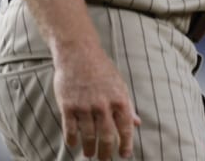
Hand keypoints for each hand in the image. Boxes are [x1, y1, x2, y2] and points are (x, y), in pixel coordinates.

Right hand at [54, 44, 139, 158]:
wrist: (79, 53)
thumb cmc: (102, 70)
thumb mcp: (120, 85)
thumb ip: (127, 105)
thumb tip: (137, 123)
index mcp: (119, 99)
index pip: (126, 128)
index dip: (126, 144)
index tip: (125, 155)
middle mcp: (103, 105)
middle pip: (107, 136)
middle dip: (107, 152)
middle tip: (105, 160)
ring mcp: (85, 106)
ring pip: (88, 136)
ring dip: (89, 148)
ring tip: (89, 154)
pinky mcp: (68, 105)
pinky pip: (70, 129)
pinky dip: (72, 140)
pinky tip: (74, 144)